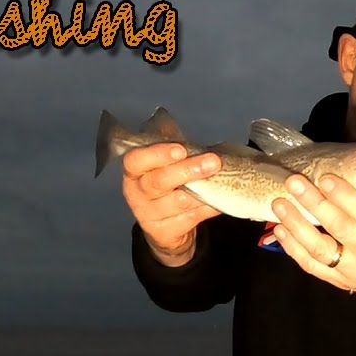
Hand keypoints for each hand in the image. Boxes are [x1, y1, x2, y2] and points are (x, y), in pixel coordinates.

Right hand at [122, 143, 222, 265]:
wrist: (166, 229)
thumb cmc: (167, 187)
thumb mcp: (164, 165)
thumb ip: (167, 146)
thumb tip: (168, 122)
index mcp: (134, 172)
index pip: (136, 161)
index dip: (157, 154)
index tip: (180, 150)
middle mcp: (137, 194)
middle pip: (159, 181)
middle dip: (188, 170)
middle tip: (213, 162)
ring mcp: (148, 216)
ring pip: (180, 201)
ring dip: (204, 190)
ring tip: (220, 179)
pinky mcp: (164, 233)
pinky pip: (192, 217)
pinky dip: (209, 207)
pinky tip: (219, 199)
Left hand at [271, 173, 355, 304]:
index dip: (346, 197)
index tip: (326, 178)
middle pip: (339, 229)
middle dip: (314, 204)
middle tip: (294, 182)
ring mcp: (352, 271)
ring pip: (320, 249)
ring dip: (296, 225)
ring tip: (279, 203)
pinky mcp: (337, 280)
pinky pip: (311, 265)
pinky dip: (293, 247)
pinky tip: (279, 229)